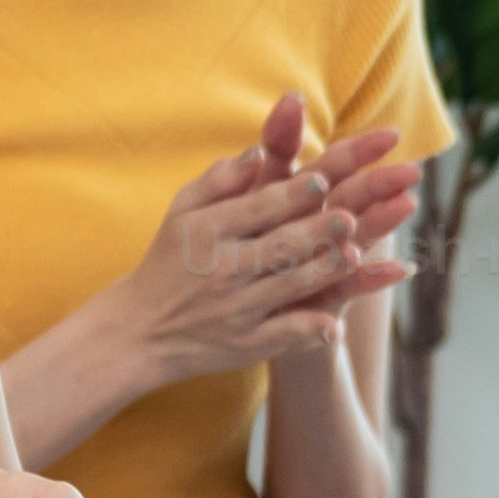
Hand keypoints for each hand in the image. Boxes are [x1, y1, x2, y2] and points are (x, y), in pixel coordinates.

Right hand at [113, 98, 418, 381]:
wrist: (144, 329)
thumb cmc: (171, 258)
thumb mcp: (182, 211)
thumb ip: (219, 180)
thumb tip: (258, 152)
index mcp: (207, 231)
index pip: (256, 209)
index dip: (290, 195)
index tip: (322, 180)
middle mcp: (222, 269)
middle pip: (278, 247)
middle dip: (314, 232)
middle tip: (349, 217)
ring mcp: (236, 309)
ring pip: (287, 288)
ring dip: (322, 272)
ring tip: (355, 254)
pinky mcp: (246, 344)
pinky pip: (282, 335)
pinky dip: (308, 332)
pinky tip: (335, 326)